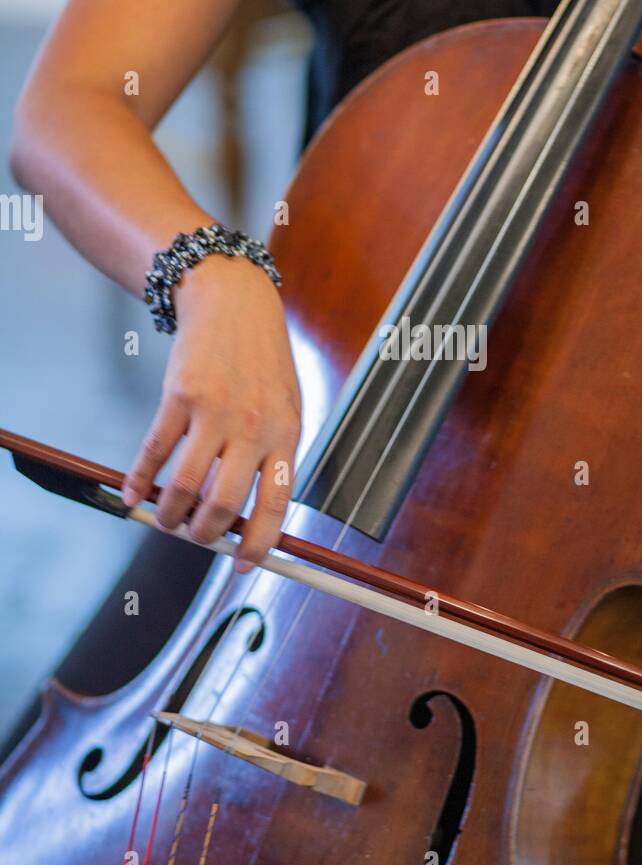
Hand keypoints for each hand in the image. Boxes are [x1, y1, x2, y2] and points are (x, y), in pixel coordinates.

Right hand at [122, 254, 300, 571]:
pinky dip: (139, 480)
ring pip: (184, 487)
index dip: (259, 542)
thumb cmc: (262, 358)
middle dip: (205, 535)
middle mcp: (252, 426)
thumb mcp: (286, 405)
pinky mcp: (179, 396)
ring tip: (164, 521)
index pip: (277, 504)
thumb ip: (272, 454)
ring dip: (169, 515)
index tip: (245, 564)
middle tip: (195, 539)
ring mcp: (214, 411)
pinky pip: (154, 452)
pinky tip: (132, 493)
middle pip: (224, 504)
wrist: (233, 301)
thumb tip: (250, 515)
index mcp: (286, 433)